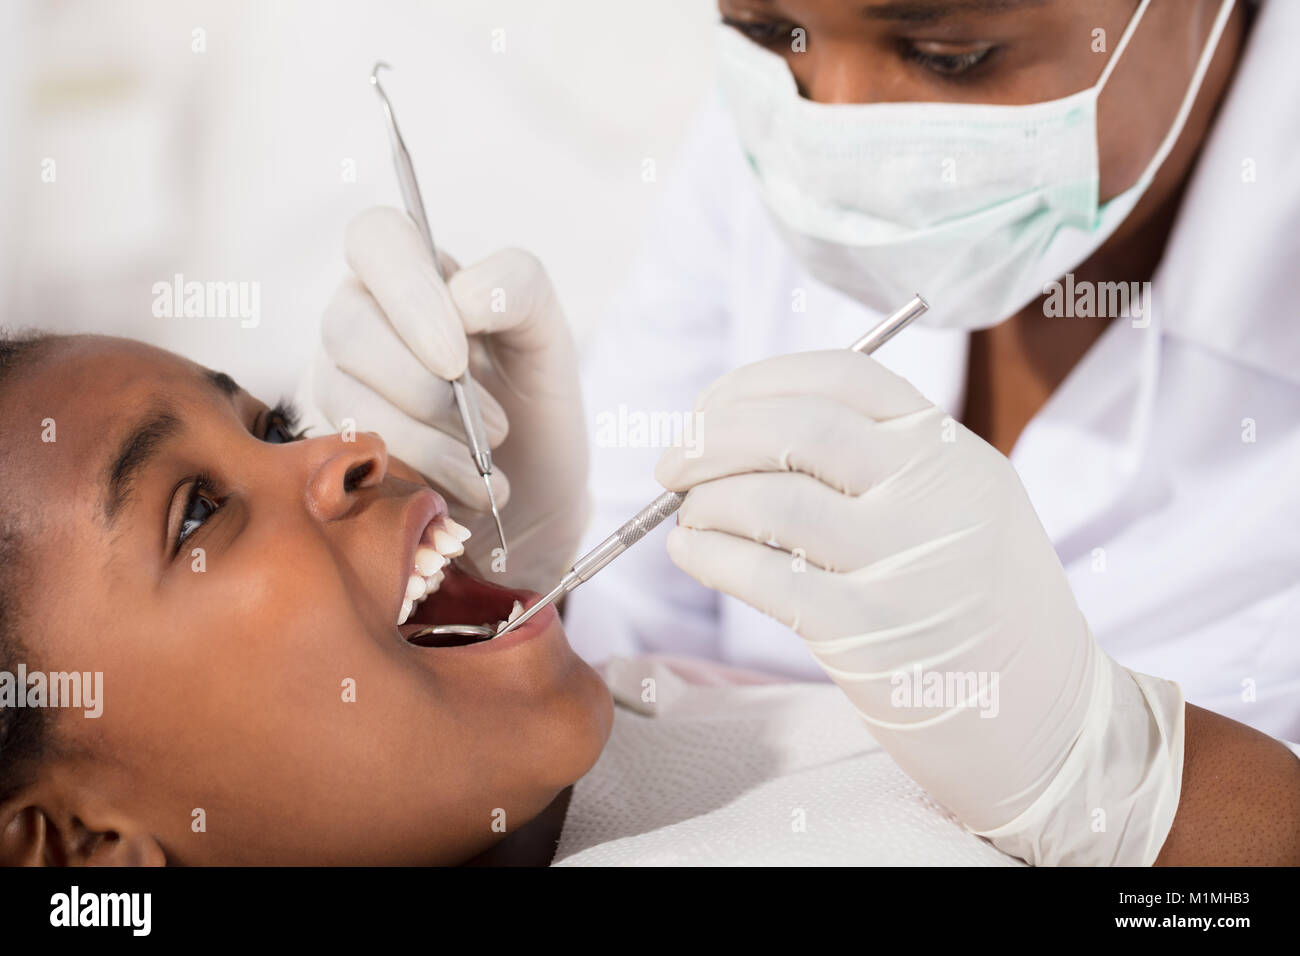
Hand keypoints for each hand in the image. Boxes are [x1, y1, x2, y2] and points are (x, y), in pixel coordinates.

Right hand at [301, 207, 587, 591]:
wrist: (534, 496)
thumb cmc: (534, 405)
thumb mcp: (547, 335)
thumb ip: (518, 287)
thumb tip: (461, 298)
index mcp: (412, 276)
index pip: (375, 238)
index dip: (409, 294)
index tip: (457, 359)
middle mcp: (361, 322)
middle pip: (347, 327)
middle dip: (424, 389)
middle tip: (496, 427)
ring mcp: (338, 386)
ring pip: (344, 396)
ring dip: (429, 443)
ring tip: (487, 468)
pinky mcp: (329, 451)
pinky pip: (348, 458)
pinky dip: (419, 480)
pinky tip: (466, 493)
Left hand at [655, 350, 1183, 864]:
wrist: (1053, 722)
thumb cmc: (987, 608)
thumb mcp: (964, 504)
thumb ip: (882, 459)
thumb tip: (748, 427)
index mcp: (952, 451)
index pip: (840, 376)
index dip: (756, 382)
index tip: (712, 408)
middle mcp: (932, 494)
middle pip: (792, 427)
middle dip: (709, 435)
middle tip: (671, 462)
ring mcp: (903, 563)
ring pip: (768, 497)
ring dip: (703, 500)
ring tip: (689, 518)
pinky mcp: (869, 634)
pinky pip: (761, 575)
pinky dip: (707, 553)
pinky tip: (693, 553)